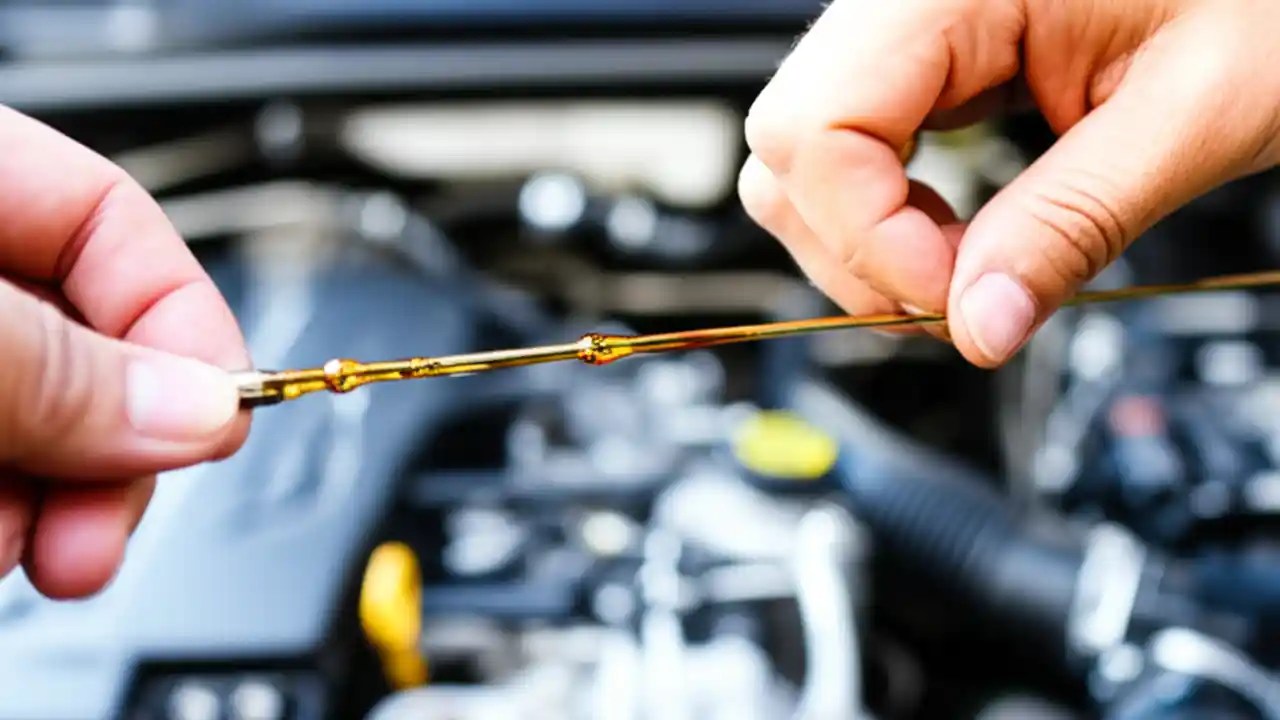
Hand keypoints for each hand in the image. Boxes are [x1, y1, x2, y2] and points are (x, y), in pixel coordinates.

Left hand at [0, 107, 249, 597]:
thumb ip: (59, 367)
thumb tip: (202, 412)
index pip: (115, 223)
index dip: (183, 326)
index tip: (216, 425)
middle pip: (79, 343)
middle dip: (106, 452)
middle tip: (104, 538)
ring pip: (25, 417)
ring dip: (51, 502)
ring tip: (32, 557)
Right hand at [740, 0, 1279, 366]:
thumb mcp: (1195, 114)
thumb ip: (1074, 225)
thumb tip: (977, 326)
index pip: (819, 128)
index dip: (869, 239)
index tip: (955, 301)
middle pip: (788, 143)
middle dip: (856, 249)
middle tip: (960, 299)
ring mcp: (906, 21)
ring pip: (803, 154)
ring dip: (863, 239)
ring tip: (965, 270)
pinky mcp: (923, 52)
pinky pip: (852, 145)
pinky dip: (886, 212)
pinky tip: (957, 233)